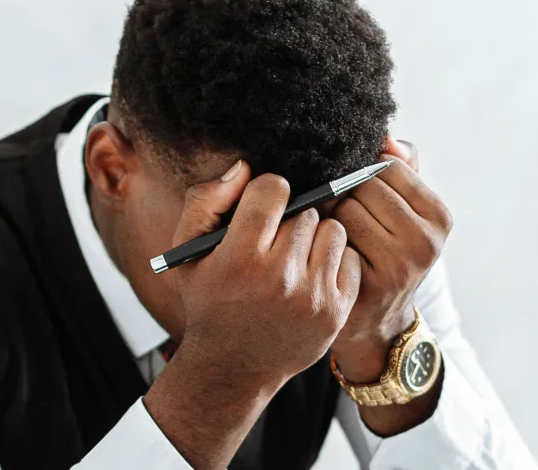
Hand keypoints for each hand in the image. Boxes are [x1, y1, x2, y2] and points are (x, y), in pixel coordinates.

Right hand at [173, 160, 361, 384]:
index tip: (261, 210)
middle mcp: (279, 277)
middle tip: (275, 242)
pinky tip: (312, 275)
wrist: (232, 368)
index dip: (265, 194)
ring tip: (296, 256)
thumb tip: (245, 168)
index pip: (273, 189)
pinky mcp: (336, 311)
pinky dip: (335, 262)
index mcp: (240, 258)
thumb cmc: (209, 302)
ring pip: (332, 230)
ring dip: (316, 238)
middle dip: (290, 220)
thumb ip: (205, 201)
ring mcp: (312, 297)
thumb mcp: (186, 253)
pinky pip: (351, 258)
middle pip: (305, 210)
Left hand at [330, 139, 452, 382]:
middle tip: (339, 213)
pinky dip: (322, 241)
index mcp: (439, 217)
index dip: (362, 173)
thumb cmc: (384, 253)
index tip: (356, 191)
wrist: (376, 322)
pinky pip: (330, 241)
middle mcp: (425, 243)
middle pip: (363, 186)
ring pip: (343, 210)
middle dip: (344, 193)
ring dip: (329, 216)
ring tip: (334, 234)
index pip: (387, 166)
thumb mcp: (404, 210)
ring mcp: (399, 268)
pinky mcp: (367, 287)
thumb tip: (386, 136)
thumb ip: (400, 167)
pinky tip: (325, 254)